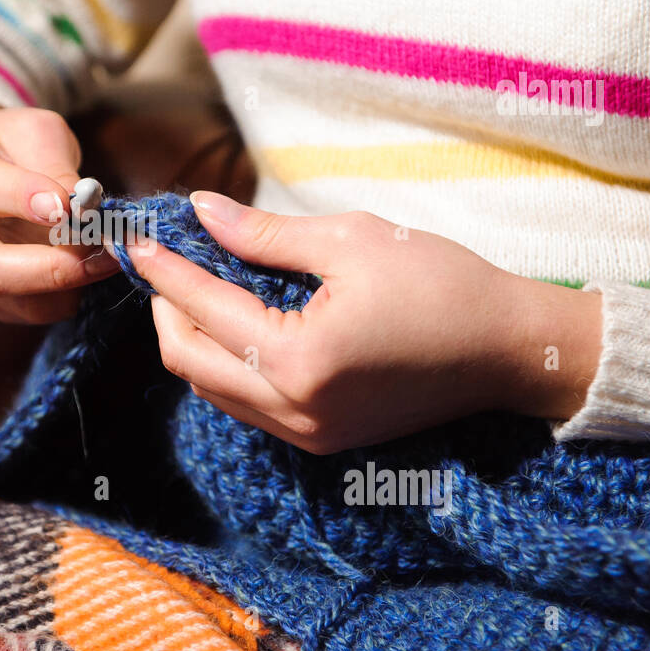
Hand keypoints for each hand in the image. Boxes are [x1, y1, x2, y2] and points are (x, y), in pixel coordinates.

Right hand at [0, 98, 117, 323]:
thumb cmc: (8, 143)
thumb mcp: (33, 132)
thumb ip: (54, 165)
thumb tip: (81, 210)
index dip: (27, 199)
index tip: (71, 205)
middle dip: (49, 269)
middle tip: (100, 255)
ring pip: (9, 299)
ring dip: (66, 287)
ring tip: (106, 258)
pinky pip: (25, 310)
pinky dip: (63, 296)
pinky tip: (87, 268)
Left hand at [131, 191, 602, 453]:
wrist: (510, 350)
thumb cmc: (441, 284)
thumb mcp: (351, 240)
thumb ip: (264, 233)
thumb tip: (202, 212)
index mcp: (300, 361)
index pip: (205, 309)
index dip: (166, 269)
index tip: (139, 237)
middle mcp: (295, 411)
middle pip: (190, 362)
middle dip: (166, 309)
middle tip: (163, 260)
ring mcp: (307, 434)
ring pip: (212, 388)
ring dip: (191, 337)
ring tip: (191, 284)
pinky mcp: (321, 438)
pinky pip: (246, 403)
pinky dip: (225, 361)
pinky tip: (231, 320)